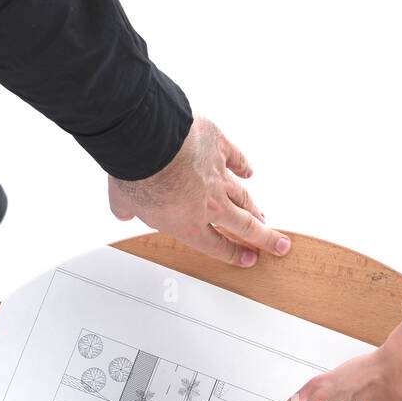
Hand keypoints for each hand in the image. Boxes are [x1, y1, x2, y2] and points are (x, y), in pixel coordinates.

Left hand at [108, 116, 289, 266]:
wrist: (148, 141)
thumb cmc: (137, 174)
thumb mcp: (124, 203)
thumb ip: (127, 212)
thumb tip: (122, 212)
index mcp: (189, 225)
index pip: (217, 247)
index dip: (235, 255)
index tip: (249, 258)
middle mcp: (210, 204)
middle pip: (244, 226)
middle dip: (264, 238)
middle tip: (279, 244)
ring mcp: (218, 175)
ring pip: (243, 196)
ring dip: (255, 208)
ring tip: (265, 217)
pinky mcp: (219, 146)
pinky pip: (236, 158)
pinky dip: (243, 165)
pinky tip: (249, 171)